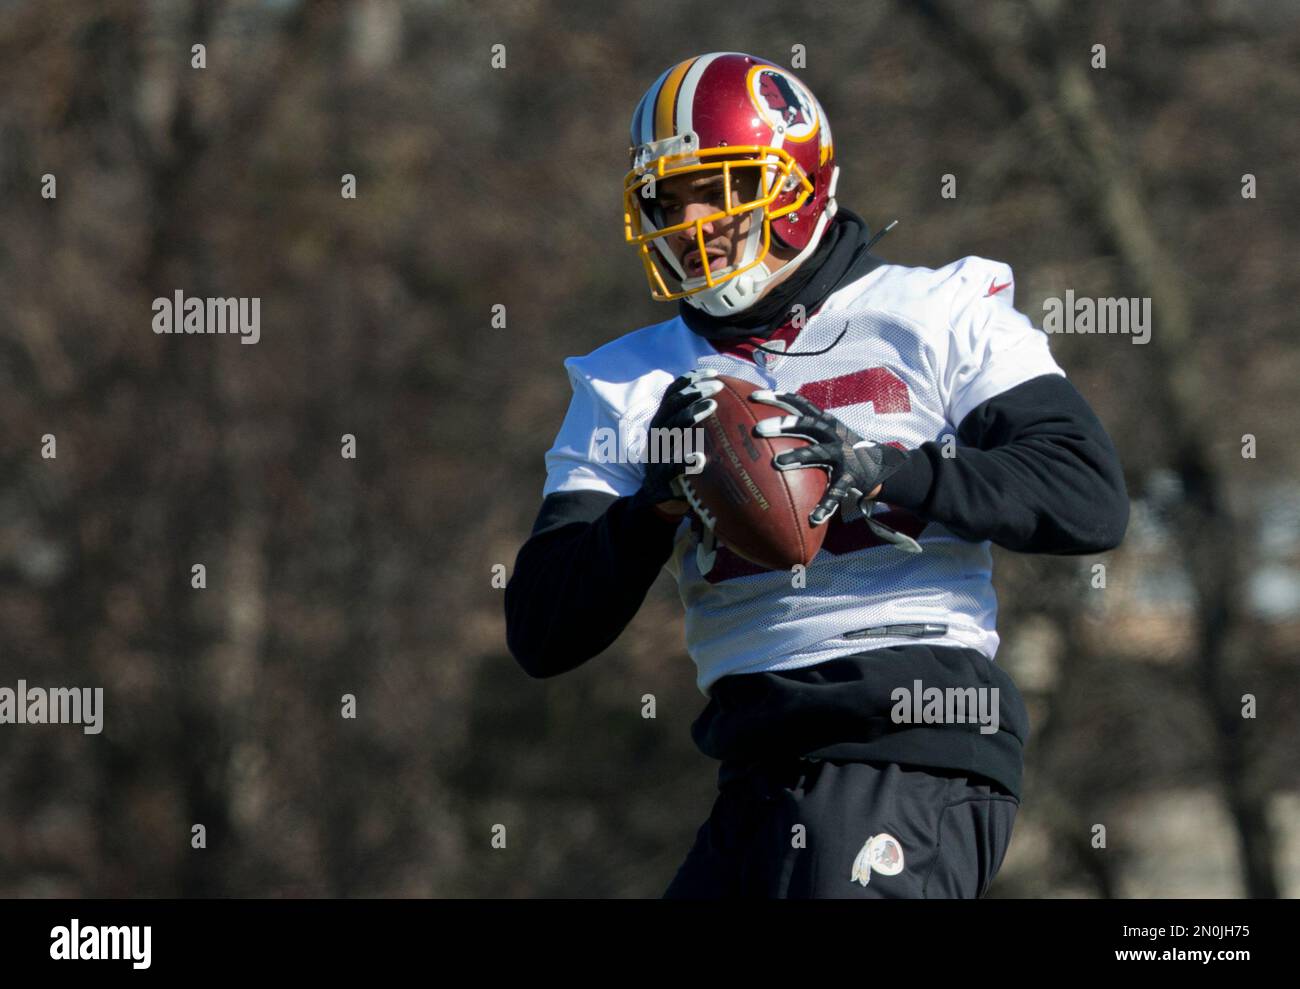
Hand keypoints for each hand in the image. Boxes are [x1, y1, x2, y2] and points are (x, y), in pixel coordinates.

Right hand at [638, 368, 722, 513]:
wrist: (656, 496)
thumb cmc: (678, 461)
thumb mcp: (683, 438)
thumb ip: (697, 422)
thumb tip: (731, 403)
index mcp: (662, 420)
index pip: (673, 393)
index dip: (691, 380)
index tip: (713, 371)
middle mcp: (657, 433)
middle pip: (673, 405)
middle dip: (694, 391)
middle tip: (718, 385)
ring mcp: (657, 453)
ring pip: (671, 429)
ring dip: (691, 414)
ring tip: (711, 406)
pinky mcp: (660, 476)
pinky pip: (672, 467)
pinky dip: (685, 461)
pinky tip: (701, 459)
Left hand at [750, 390, 909, 527]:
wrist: (882, 466)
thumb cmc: (843, 449)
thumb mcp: (826, 434)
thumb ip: (802, 430)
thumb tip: (763, 427)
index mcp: (825, 422)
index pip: (800, 403)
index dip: (778, 397)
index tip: (754, 395)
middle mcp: (834, 434)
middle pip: (807, 424)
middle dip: (784, 424)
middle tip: (758, 429)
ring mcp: (844, 455)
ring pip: (818, 453)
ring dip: (798, 456)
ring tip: (777, 463)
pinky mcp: (852, 477)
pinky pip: (836, 492)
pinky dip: (825, 505)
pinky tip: (813, 518)